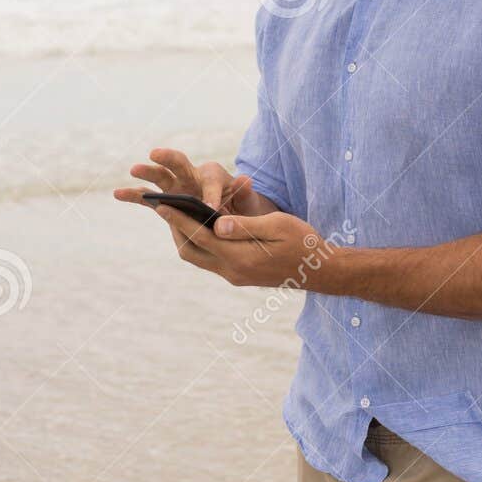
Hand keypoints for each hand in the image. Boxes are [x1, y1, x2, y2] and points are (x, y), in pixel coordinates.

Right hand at [112, 147, 267, 217]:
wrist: (230, 219)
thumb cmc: (240, 209)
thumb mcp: (248, 203)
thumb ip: (245, 192)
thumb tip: (246, 180)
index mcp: (213, 174)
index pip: (210, 181)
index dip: (211, 194)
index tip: (211, 207)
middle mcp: (191, 175)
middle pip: (177, 163)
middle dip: (167, 158)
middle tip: (155, 154)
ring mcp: (176, 187)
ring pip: (159, 177)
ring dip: (147, 172)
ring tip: (133, 169)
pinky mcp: (165, 201)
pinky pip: (147, 198)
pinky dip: (134, 195)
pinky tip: (117, 193)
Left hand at [156, 208, 336, 289]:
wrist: (319, 270)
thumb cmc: (303, 242)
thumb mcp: (278, 226)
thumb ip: (245, 226)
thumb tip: (216, 224)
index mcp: (241, 258)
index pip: (200, 237)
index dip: (179, 220)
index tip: (161, 205)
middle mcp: (233, 271)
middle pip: (191, 251)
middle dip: (175, 229)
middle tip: (165, 207)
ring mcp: (235, 276)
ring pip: (198, 257)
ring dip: (185, 237)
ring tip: (178, 214)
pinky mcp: (238, 275)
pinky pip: (210, 259)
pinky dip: (199, 242)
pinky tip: (200, 226)